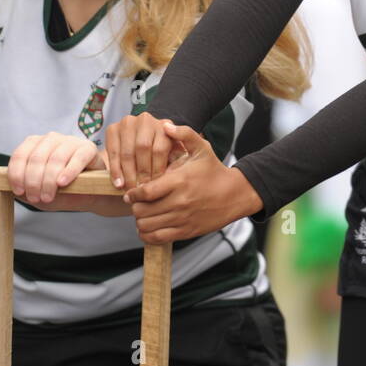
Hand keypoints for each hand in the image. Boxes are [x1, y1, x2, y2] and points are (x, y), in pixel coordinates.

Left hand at [0, 131, 124, 213]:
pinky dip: (69, 171)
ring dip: (49, 180)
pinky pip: (77, 157)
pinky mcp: (88, 148)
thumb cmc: (57, 190)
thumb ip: (7, 179)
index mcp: (34, 144)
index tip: (19, 192)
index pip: (20, 155)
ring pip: (55, 158)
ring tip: (49, 197)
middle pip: (37, 157)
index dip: (17, 175)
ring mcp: (70, 142)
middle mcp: (51, 139)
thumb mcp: (30, 188)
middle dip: (34, 181)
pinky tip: (63, 183)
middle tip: (36, 199)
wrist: (88, 193)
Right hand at [104, 112, 186, 190]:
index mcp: (164, 126)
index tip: (155, 186)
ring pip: (127, 151)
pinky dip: (115, 169)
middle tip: (141, 189)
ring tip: (130, 190)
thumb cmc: (158, 154)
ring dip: (128, 173)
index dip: (156, 169)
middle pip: (143, 148)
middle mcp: (146, 120)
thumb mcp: (171, 154)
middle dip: (142, 172)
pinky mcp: (112, 128)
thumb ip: (174, 162)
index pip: (160, 149)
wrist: (137, 144)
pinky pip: (113, 151)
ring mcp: (128, 123)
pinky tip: (118, 183)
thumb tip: (171, 177)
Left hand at [124, 123, 262, 242]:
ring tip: (143, 213)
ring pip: (147, 226)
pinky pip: (157, 238)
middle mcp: (179, 202)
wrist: (234, 195)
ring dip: (140, 221)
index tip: (130, 192)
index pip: (145, 192)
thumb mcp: (202, 148)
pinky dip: (147, 235)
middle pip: (142, 211)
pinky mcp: (186, 232)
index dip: (132, 194)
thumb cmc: (214, 171)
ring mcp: (182, 219)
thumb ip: (184, 134)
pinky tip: (149, 226)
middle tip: (137, 203)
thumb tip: (165, 126)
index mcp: (179, 181)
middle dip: (135, 207)